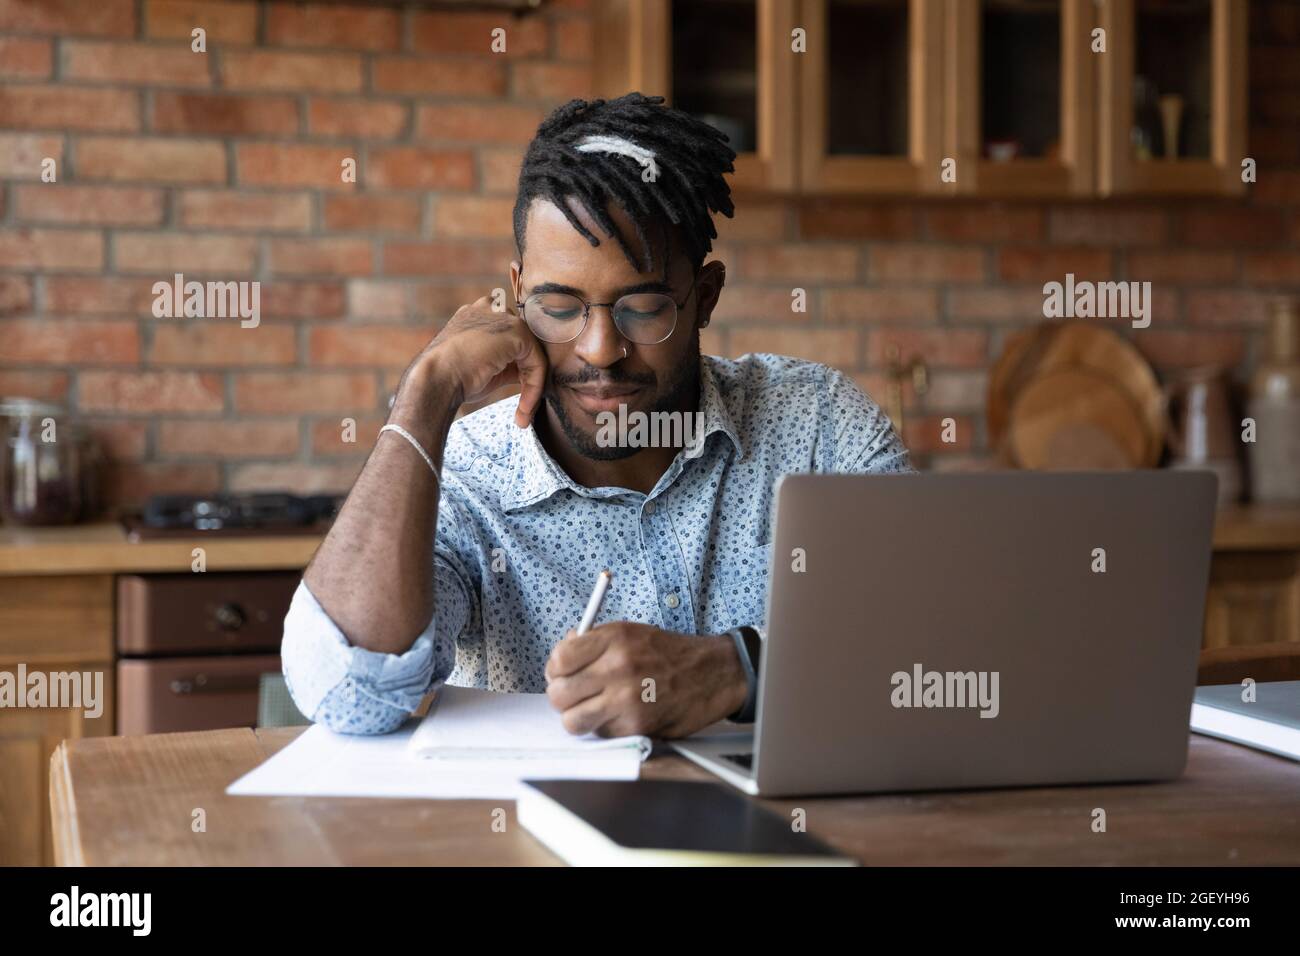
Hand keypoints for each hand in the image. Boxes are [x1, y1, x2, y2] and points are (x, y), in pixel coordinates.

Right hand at [399, 295, 548, 428]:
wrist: (435, 378)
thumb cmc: (451, 377)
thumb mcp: (481, 364)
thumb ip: (505, 361)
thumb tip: (527, 375)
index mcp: (479, 313)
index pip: (511, 340)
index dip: (518, 369)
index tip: (519, 398)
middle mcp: (492, 308)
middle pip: (525, 345)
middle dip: (529, 377)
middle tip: (524, 409)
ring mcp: (504, 317)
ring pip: (533, 354)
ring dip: (532, 387)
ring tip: (522, 413)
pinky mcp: (516, 331)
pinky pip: (537, 362)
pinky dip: (534, 387)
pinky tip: (523, 408)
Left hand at [543, 622, 748, 738]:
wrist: (712, 674)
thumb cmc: (667, 653)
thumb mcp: (630, 632)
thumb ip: (592, 643)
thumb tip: (559, 660)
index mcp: (615, 639)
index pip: (559, 659)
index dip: (554, 670)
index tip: (561, 674)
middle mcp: (619, 668)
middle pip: (559, 694)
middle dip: (561, 697)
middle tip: (572, 695)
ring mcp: (628, 700)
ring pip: (573, 721)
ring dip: (578, 718)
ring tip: (591, 710)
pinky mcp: (637, 727)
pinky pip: (600, 734)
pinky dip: (605, 728)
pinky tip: (620, 715)